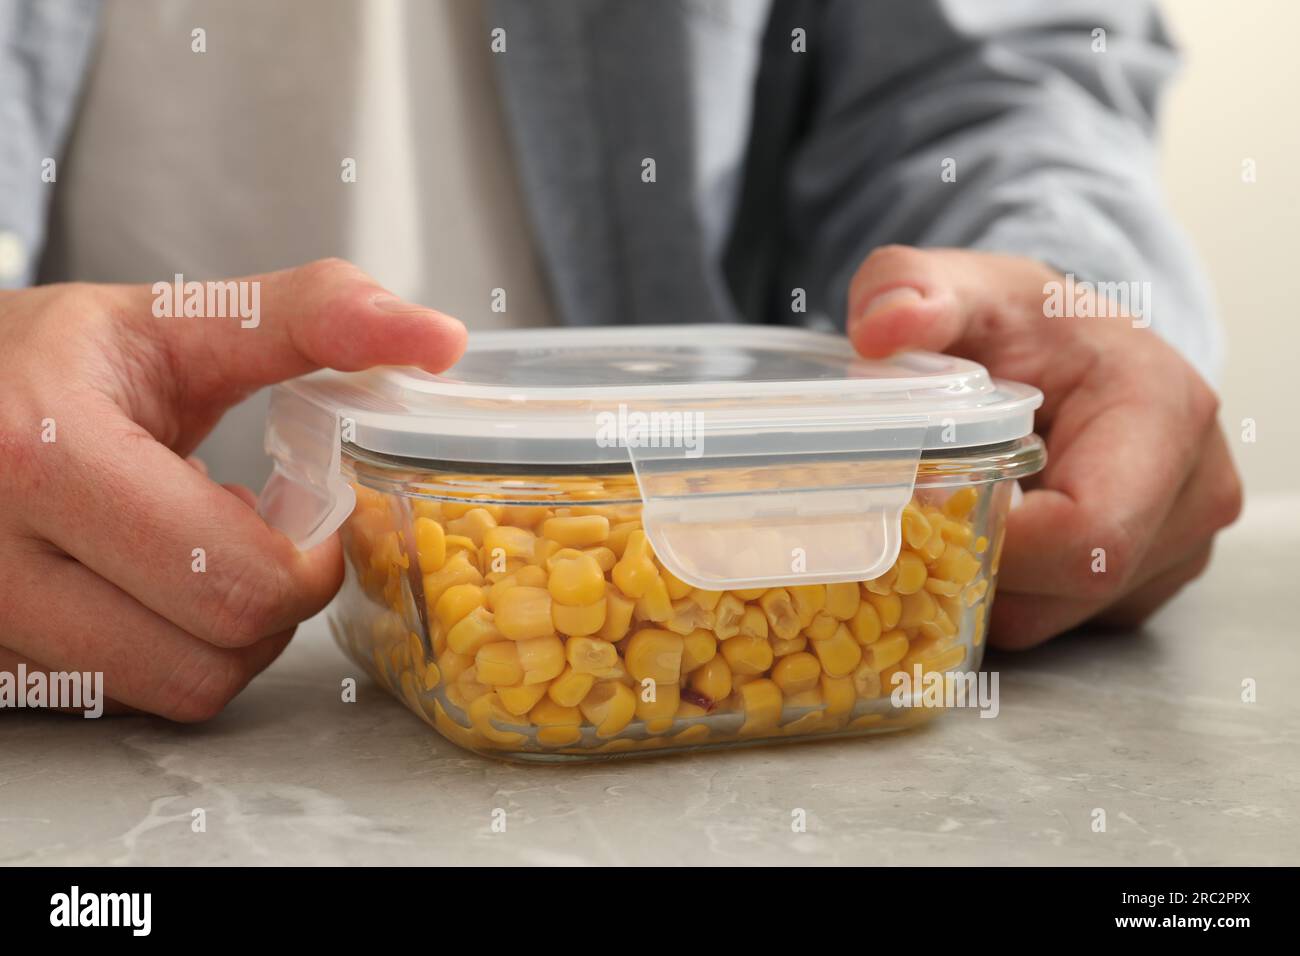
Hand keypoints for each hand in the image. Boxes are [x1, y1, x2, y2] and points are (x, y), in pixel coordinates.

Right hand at [0, 259, 464, 717]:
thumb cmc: (52, 360)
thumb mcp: (177, 321)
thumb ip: (313, 315)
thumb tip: (438, 337)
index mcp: (42, 454)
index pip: (234, 578)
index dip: (306, 557)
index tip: (304, 511)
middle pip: (213, 652)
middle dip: (276, 598)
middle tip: (261, 532)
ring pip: (177, 693)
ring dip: (227, 634)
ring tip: (201, 552)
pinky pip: (127, 701)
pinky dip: (169, 652)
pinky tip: (151, 584)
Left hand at [846, 246, 1242, 647]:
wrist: (1074, 346)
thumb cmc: (1026, 321)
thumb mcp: (965, 288)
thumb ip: (915, 291)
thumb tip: (878, 329)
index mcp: (1165, 415)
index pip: (1085, 532)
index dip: (988, 535)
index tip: (915, 498)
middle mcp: (1192, 493)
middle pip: (1066, 587)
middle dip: (973, 558)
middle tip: (915, 505)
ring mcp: (1179, 547)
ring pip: (1053, 617)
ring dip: (982, 580)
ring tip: (950, 508)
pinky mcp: (1149, 581)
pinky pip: (1058, 620)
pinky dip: (1003, 590)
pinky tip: (981, 530)